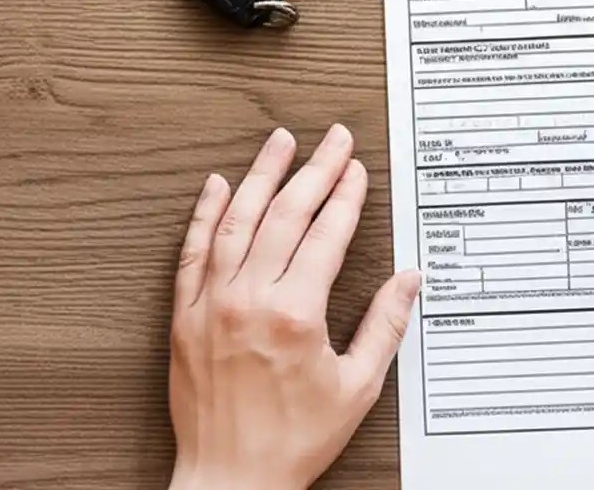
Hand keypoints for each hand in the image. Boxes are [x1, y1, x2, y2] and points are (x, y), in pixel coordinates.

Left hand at [168, 125, 419, 489]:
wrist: (230, 479)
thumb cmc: (294, 440)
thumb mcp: (358, 387)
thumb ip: (385, 326)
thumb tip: (410, 280)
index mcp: (296, 314)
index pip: (327, 235)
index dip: (346, 197)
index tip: (358, 171)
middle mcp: (249, 300)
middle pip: (286, 215)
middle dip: (314, 170)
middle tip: (333, 139)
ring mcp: (211, 305)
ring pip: (237, 222)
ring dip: (261, 175)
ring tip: (279, 142)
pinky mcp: (183, 318)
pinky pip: (193, 253)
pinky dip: (205, 215)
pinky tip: (218, 186)